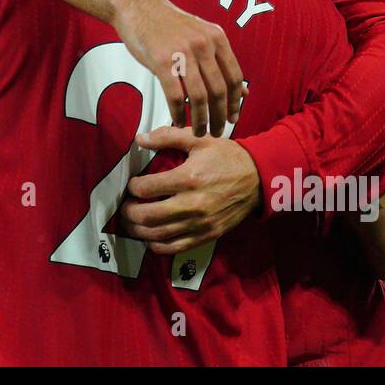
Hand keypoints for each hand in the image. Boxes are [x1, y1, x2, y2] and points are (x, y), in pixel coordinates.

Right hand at [111, 0, 243, 135]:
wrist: (138, 6)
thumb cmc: (168, 25)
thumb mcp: (200, 35)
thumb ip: (219, 61)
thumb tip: (242, 92)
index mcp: (217, 38)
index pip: (234, 77)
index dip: (235, 102)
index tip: (234, 118)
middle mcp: (204, 44)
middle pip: (218, 90)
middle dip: (220, 117)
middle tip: (217, 132)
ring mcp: (183, 52)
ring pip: (199, 96)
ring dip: (201, 120)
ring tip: (199, 131)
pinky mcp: (161, 61)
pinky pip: (175, 95)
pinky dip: (178, 113)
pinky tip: (178, 121)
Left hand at [119, 125, 260, 253]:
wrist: (258, 179)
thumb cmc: (226, 156)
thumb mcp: (199, 139)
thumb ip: (167, 137)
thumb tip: (138, 139)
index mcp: (189, 178)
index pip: (148, 188)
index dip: (133, 187)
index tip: (133, 184)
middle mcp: (193, 204)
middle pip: (148, 216)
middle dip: (130, 212)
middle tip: (126, 206)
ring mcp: (200, 223)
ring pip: (158, 235)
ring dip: (139, 231)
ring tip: (132, 222)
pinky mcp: (207, 235)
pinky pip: (175, 248)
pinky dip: (157, 246)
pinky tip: (150, 238)